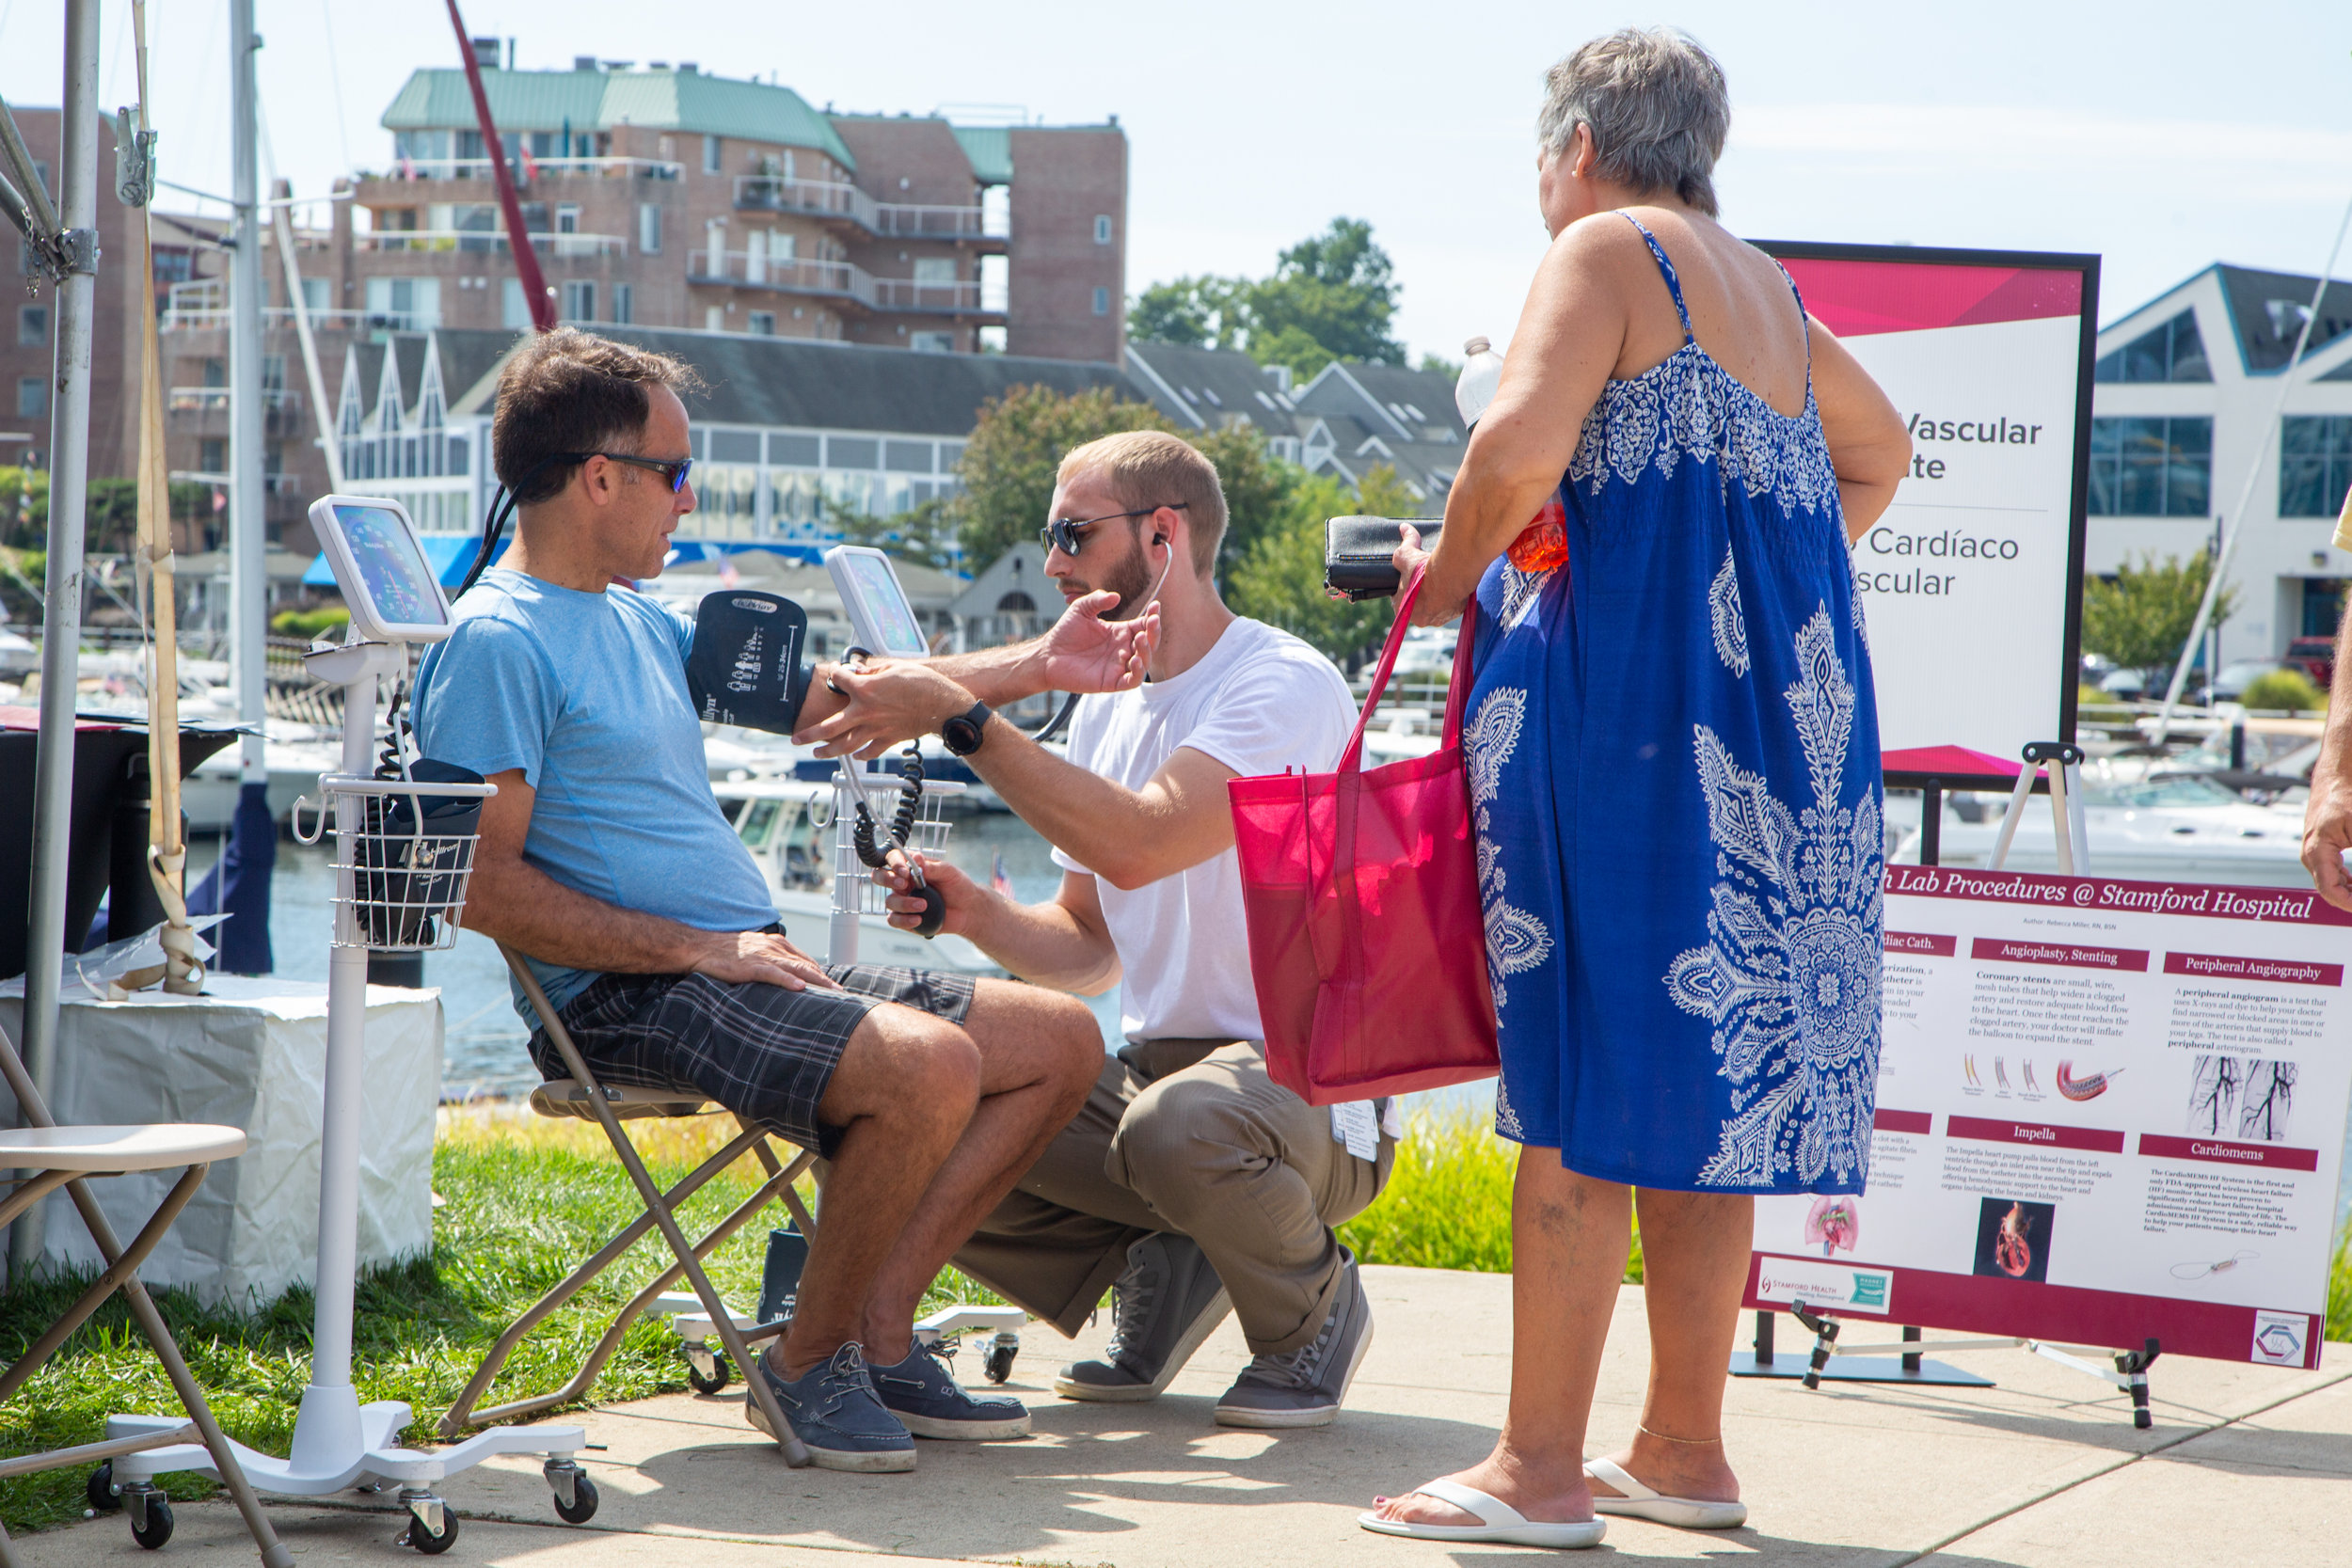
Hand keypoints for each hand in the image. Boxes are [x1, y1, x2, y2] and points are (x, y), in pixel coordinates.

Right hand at [686, 929, 841, 991]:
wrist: (702, 946)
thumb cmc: (728, 952)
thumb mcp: (757, 953)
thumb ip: (774, 962)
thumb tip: (791, 979)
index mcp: (778, 944)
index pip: (806, 960)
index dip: (822, 974)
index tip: (835, 988)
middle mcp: (775, 948)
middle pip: (807, 964)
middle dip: (826, 980)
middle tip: (842, 993)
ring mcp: (763, 956)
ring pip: (796, 968)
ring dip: (816, 980)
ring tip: (832, 992)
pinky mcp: (750, 966)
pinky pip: (773, 973)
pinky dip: (787, 979)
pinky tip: (799, 987)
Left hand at [795, 662, 973, 758]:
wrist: (944, 707)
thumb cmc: (924, 684)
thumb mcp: (896, 667)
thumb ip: (873, 670)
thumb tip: (860, 670)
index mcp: (865, 691)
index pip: (840, 680)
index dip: (836, 673)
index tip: (837, 672)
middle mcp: (865, 712)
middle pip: (829, 727)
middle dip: (810, 733)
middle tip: (796, 738)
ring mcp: (875, 729)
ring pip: (845, 744)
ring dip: (828, 750)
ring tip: (817, 752)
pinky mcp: (888, 740)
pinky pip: (869, 751)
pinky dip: (860, 754)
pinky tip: (854, 754)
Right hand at [874, 851, 984, 936]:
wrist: (968, 909)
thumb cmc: (959, 886)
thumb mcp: (949, 872)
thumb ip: (931, 866)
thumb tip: (916, 859)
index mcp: (911, 867)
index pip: (892, 858)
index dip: (894, 863)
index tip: (905, 871)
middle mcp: (903, 883)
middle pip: (879, 877)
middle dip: (887, 880)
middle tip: (904, 885)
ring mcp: (903, 901)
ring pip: (889, 901)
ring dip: (904, 904)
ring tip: (924, 905)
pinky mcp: (905, 918)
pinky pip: (894, 920)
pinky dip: (904, 920)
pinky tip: (919, 919)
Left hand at [1036, 589, 1159, 693]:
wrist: (1048, 655)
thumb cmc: (1065, 633)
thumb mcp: (1081, 609)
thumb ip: (1097, 600)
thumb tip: (1116, 596)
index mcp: (1119, 632)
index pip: (1143, 625)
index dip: (1152, 617)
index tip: (1156, 606)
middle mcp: (1123, 649)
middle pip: (1149, 643)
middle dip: (1154, 632)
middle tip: (1151, 622)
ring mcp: (1118, 667)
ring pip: (1145, 661)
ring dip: (1147, 650)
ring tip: (1139, 638)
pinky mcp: (1112, 682)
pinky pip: (1133, 680)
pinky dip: (1138, 671)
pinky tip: (1134, 659)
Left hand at [1394, 524, 1465, 626]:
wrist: (1453, 574)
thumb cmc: (1424, 568)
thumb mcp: (1407, 553)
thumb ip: (1404, 542)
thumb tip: (1403, 528)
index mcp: (1402, 609)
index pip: (1398, 598)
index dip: (1403, 585)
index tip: (1409, 574)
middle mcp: (1421, 619)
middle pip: (1418, 604)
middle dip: (1420, 591)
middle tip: (1426, 575)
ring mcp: (1440, 618)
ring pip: (1436, 606)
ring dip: (1436, 595)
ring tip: (1440, 578)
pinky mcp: (1457, 613)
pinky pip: (1452, 605)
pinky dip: (1451, 596)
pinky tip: (1452, 583)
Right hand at [2302, 768, 2351, 910]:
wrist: (2337, 775)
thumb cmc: (2344, 795)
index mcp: (2315, 852)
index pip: (2330, 891)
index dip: (2350, 903)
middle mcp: (2311, 856)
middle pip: (2332, 890)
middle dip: (2351, 897)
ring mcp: (2315, 853)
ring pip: (2334, 883)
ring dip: (2351, 890)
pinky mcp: (2323, 849)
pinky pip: (2335, 873)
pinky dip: (2351, 881)